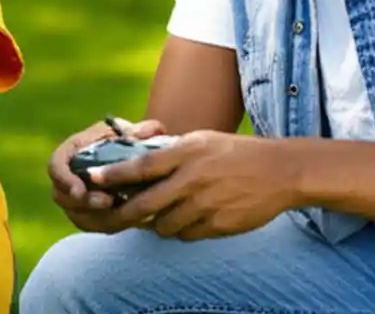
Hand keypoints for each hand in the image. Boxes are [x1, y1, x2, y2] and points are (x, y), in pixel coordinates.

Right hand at [47, 118, 167, 232]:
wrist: (135, 160)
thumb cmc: (130, 140)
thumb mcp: (135, 130)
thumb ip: (143, 130)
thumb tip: (148, 132)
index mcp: (72, 151)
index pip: (55, 166)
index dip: (64, 179)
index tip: (80, 189)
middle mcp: (68, 177)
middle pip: (63, 197)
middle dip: (85, 203)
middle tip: (107, 202)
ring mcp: (76, 200)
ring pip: (80, 217)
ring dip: (101, 217)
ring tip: (126, 212)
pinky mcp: (90, 216)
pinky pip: (96, 226)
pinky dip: (112, 225)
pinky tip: (133, 219)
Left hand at [94, 130, 301, 240]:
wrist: (281, 172)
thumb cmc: (237, 152)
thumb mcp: (203, 140)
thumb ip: (172, 150)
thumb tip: (139, 155)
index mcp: (187, 153)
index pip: (142, 166)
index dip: (115, 174)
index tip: (93, 178)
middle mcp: (193, 179)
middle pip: (146, 204)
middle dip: (123, 213)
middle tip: (110, 216)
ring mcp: (205, 205)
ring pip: (164, 225)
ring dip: (158, 223)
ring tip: (165, 213)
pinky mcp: (218, 225)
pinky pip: (188, 235)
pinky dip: (183, 230)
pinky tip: (192, 218)